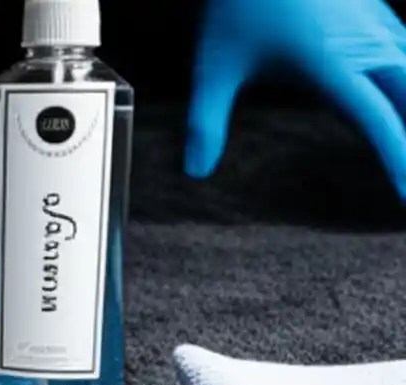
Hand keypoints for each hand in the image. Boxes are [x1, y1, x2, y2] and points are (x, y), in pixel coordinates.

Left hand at [186, 0, 405, 199]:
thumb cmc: (237, 5)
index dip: (397, 159)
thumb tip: (195, 173)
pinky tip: (405, 103)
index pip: (376, 120)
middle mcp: (365, 47)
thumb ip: (205, 121)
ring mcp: (377, 28)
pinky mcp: (378, 17)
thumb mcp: (214, 65)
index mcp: (330, 64)